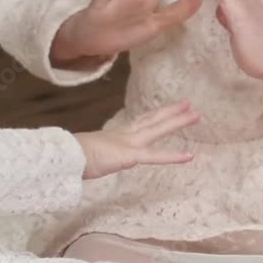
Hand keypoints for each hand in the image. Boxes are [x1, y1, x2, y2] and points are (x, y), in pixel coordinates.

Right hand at [74, 100, 198, 179]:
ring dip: (177, 121)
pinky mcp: (130, 155)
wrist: (67, 156)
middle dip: (170, 112)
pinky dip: (174, 156)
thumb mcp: (88, 154)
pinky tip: (190, 156)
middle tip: (188, 104)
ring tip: (196, 115)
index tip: (165, 109)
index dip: (154, 115)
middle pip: (152, 119)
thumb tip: (89, 159)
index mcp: (115, 135)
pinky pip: (156, 156)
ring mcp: (129, 143)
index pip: (139, 122)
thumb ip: (94, 154)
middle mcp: (124, 135)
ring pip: (158, 129)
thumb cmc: (71, 157)